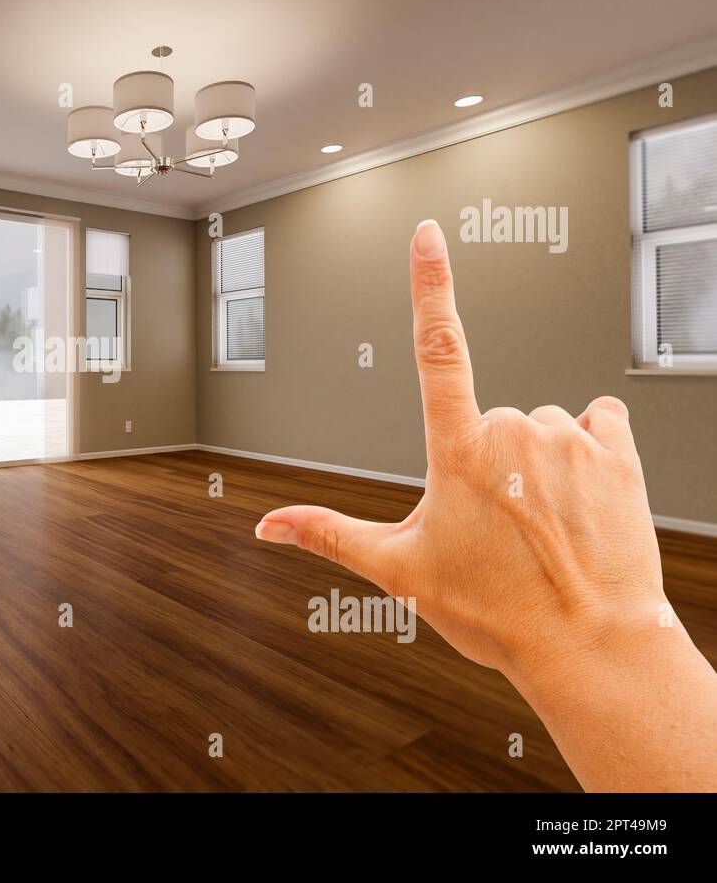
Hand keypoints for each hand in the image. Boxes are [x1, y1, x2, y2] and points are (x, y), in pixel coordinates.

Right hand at [256, 219, 716, 790]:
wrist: (591, 648)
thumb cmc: (496, 613)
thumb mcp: (400, 571)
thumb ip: (329, 534)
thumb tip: (266, 525)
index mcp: (457, 452)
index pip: (436, 348)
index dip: (429, 285)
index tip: (427, 235)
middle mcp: (514, 432)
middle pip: (488, 417)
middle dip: (487, 459)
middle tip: (496, 526)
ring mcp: (569, 440)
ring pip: (539, 425)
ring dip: (536, 461)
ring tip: (540, 525)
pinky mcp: (618, 454)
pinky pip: (597, 422)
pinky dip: (586, 450)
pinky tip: (580, 499)